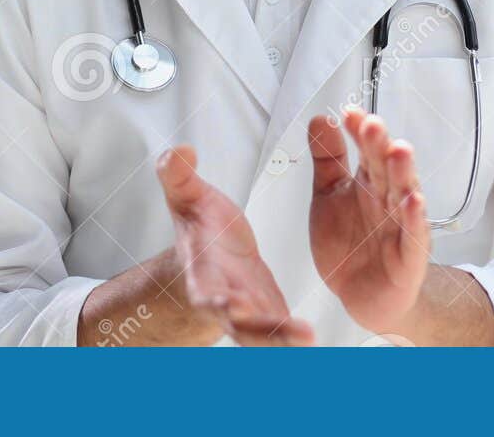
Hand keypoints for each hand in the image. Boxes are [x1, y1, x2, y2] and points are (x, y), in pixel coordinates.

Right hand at [156, 146, 312, 345]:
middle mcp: (225, 302)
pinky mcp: (270, 316)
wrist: (210, 254)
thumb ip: (180, 176)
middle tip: (290, 333)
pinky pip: (283, 334)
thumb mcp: (189, 198)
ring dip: (284, 341)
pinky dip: (296, 340)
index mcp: (203, 275)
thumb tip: (178, 151)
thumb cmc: (201, 229)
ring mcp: (249, 315)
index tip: (233, 305)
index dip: (218, 301)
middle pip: (240, 325)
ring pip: (265, 336)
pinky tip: (315, 342)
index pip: (208, 292)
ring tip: (308, 339)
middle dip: (261, 331)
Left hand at [307, 109, 430, 336]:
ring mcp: (400, 227)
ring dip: (403, 173)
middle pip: (385, 168)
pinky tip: (413, 201)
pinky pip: (414, 236)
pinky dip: (415, 219)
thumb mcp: (329, 196)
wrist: (363, 295)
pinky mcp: (409, 257)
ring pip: (404, 195)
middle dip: (380, 145)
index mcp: (368, 182)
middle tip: (373, 124)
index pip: (365, 150)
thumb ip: (327, 160)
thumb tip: (320, 119)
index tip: (349, 113)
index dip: (359, 132)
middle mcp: (387, 199)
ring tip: (399, 150)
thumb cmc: (350, 242)